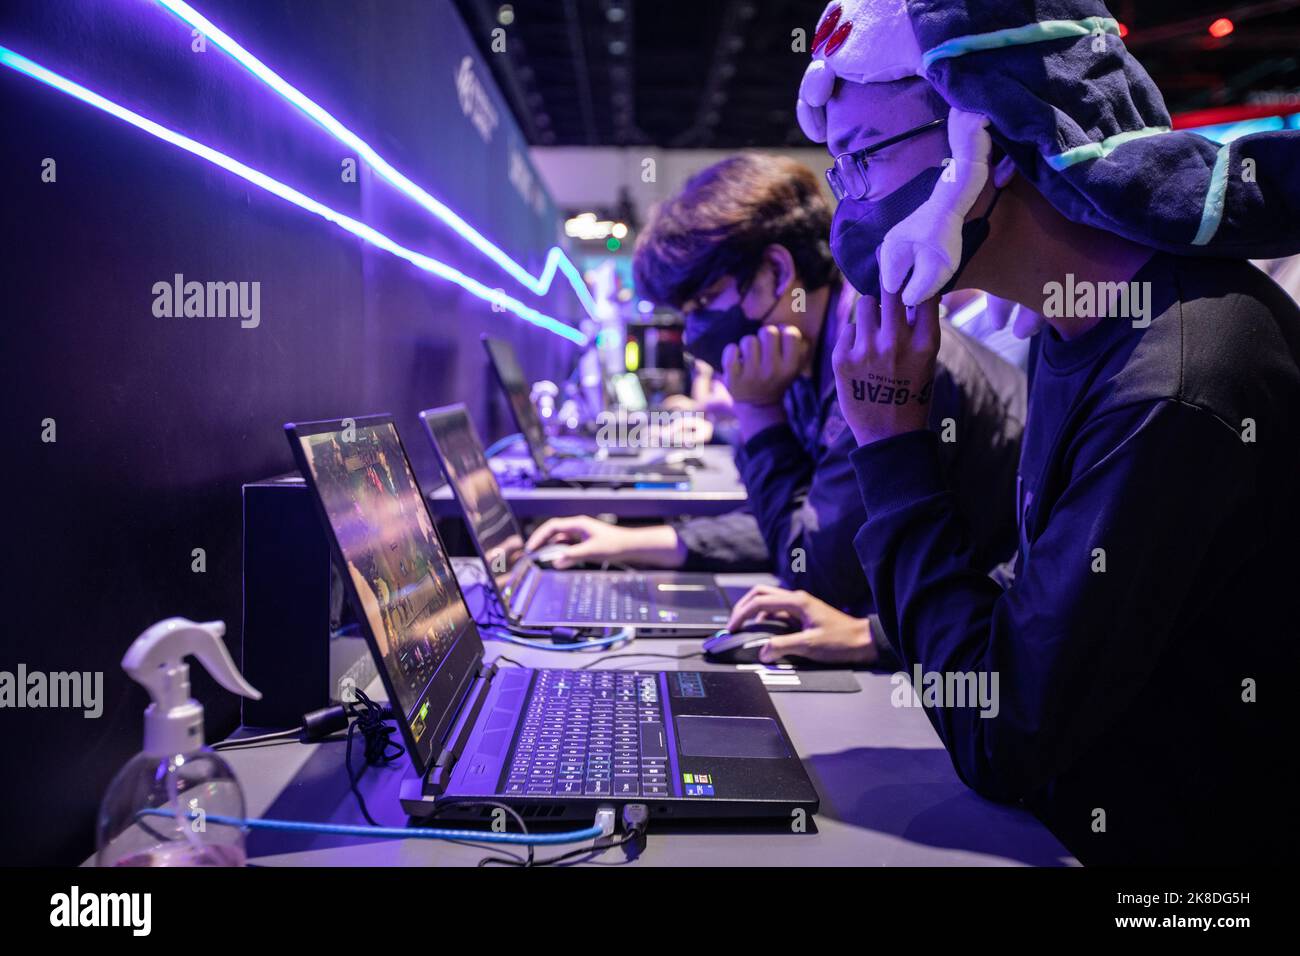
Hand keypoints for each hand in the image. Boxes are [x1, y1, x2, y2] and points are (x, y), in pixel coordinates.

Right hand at [525, 516, 684, 569]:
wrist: (631, 546)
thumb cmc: (614, 545)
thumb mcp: (591, 552)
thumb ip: (572, 556)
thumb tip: (555, 562)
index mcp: (578, 524)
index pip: (552, 526)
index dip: (539, 536)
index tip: (531, 547)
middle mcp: (578, 527)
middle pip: (554, 531)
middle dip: (542, 542)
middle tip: (531, 553)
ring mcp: (581, 534)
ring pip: (560, 539)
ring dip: (551, 548)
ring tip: (541, 558)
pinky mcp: (585, 541)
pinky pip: (568, 545)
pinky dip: (561, 552)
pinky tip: (559, 560)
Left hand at [722, 324, 806, 407]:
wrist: (758, 405)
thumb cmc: (777, 377)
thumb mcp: (794, 366)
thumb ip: (800, 347)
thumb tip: (789, 328)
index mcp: (790, 367)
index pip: (791, 334)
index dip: (784, 332)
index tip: (779, 340)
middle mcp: (772, 371)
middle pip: (768, 332)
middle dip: (764, 336)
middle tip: (763, 348)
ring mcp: (752, 376)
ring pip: (749, 340)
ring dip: (747, 344)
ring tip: (750, 356)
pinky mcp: (733, 379)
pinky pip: (731, 351)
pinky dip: (731, 351)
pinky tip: (736, 358)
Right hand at [726, 585, 877, 664]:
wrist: (864, 641)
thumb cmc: (842, 641)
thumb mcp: (809, 645)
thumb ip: (783, 646)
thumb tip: (763, 652)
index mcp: (796, 602)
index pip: (759, 601)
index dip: (741, 614)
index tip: (731, 629)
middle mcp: (796, 599)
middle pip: (760, 593)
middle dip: (743, 607)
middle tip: (733, 624)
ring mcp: (799, 606)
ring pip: (768, 602)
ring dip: (753, 612)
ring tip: (744, 629)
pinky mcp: (802, 614)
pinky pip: (777, 612)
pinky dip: (765, 620)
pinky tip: (764, 634)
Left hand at [831, 289, 939, 445]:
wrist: (888, 435)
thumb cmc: (911, 394)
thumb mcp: (927, 362)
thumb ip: (919, 329)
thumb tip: (907, 291)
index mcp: (925, 343)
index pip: (924, 294)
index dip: (916, 281)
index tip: (911, 274)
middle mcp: (896, 342)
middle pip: (890, 289)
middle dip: (889, 284)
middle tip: (887, 283)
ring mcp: (867, 350)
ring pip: (865, 304)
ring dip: (870, 311)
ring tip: (873, 327)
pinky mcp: (842, 358)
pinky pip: (848, 329)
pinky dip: (854, 337)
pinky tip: (860, 355)